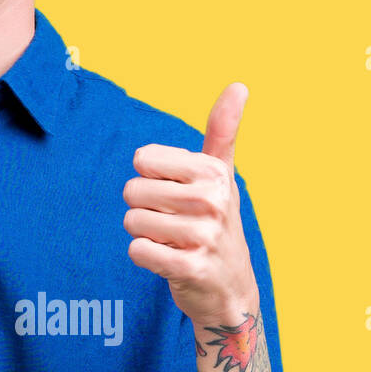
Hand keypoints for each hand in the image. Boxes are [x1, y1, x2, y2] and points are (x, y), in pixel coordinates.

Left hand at [122, 82, 258, 325]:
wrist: (230, 286)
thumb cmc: (215, 221)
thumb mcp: (220, 174)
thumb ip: (222, 130)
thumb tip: (239, 84)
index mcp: (214, 172)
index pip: (143, 159)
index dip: (150, 178)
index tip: (176, 193)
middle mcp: (213, 200)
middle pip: (132, 190)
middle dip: (144, 208)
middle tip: (173, 222)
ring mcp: (204, 236)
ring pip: (131, 221)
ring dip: (145, 234)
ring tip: (173, 241)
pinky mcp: (189, 268)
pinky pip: (136, 251)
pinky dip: (145, 256)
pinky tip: (169, 260)